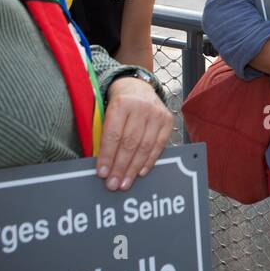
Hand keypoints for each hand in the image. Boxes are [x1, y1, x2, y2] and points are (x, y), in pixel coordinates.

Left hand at [96, 75, 173, 191]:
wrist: (137, 86)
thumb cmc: (118, 104)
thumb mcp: (107, 111)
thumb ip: (105, 133)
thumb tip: (103, 164)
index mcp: (122, 103)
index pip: (113, 135)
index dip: (107, 156)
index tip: (102, 173)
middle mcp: (141, 107)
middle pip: (130, 143)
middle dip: (120, 167)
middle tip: (113, 184)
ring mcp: (157, 114)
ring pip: (145, 147)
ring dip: (134, 168)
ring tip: (125, 183)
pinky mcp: (168, 120)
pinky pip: (159, 145)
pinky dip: (149, 161)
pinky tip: (140, 173)